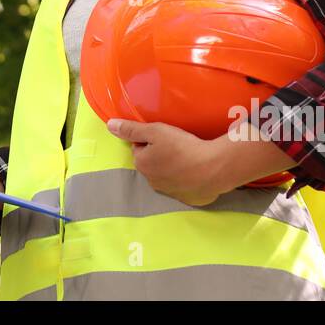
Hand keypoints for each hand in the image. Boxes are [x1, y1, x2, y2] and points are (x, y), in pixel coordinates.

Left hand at [106, 118, 229, 206]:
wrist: (214, 168)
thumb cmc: (182, 147)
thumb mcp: (155, 131)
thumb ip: (131, 129)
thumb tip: (110, 125)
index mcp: (142, 164)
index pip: (139, 148)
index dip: (150, 140)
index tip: (165, 136)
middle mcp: (152, 182)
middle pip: (152, 163)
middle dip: (160, 154)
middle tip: (177, 144)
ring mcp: (170, 192)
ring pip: (166, 175)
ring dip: (173, 167)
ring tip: (188, 156)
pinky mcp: (188, 198)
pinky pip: (183, 185)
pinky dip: (187, 178)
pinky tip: (196, 169)